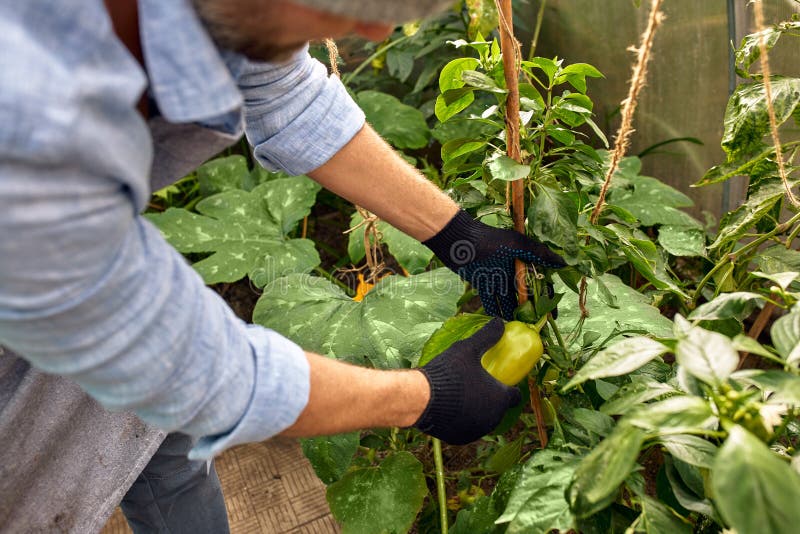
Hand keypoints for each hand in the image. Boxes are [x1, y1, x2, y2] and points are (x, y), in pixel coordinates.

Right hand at [413, 318, 520, 444]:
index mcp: (500, 399)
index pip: (515, 396)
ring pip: (482, 420)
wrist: (420, 400)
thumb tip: (499, 321)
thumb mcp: (468, 349)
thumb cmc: (448, 373)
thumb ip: (487, 336)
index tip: (501, 380)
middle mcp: (492, 419)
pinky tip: (451, 408)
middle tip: (478, 385)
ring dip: (478, 411)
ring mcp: (476, 431)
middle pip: (498, 409)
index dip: (509, 388)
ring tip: (463, 396)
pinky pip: (466, 428)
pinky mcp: (459, 438)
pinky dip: (462, 420)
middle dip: (492, 399)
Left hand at [423, 210, 565, 319]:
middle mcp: (512, 272)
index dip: (546, 300)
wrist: (460, 240)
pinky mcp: (482, 285)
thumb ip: (539, 253)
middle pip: (525, 295)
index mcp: (523, 262)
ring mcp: (497, 279)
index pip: (539, 284)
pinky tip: (501, 324)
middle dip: (531, 311)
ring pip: (508, 301)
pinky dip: (495, 312)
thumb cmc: (490, 239)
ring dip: (514, 314)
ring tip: (520, 329)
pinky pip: (491, 302)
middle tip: (536, 327)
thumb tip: (563, 263)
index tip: (551, 316)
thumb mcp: (517, 244)